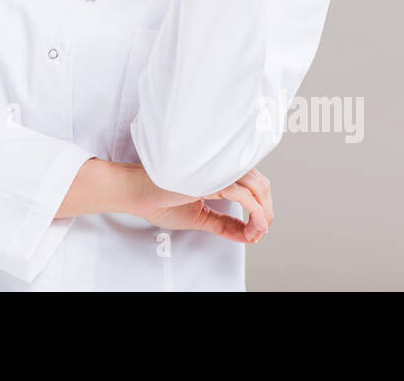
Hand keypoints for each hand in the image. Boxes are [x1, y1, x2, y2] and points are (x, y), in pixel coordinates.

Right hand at [133, 166, 274, 243]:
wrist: (137, 193)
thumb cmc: (159, 199)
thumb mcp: (200, 217)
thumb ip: (223, 224)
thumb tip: (246, 234)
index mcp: (219, 172)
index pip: (254, 184)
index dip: (262, 208)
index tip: (255, 230)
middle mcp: (222, 168)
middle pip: (261, 185)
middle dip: (266, 213)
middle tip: (258, 233)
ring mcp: (219, 172)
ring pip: (258, 188)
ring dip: (263, 215)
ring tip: (256, 233)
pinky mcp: (213, 179)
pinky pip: (245, 197)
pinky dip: (255, 215)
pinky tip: (252, 229)